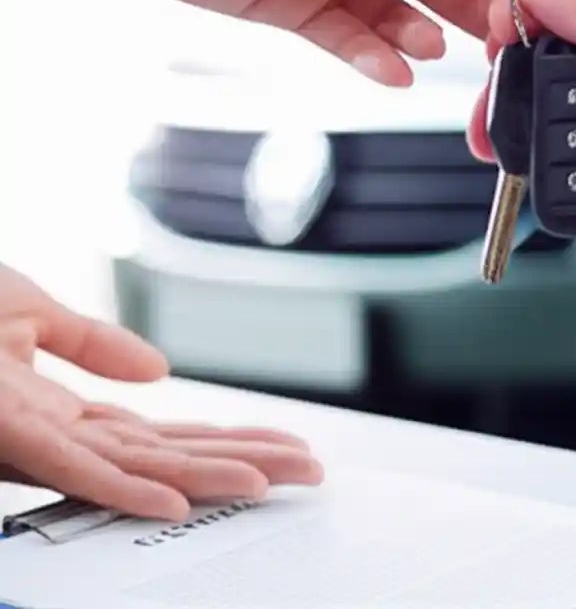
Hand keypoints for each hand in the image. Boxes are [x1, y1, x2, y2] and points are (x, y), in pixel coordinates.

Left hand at [0, 264, 321, 521]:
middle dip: (244, 462)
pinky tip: (177, 503)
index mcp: (52, 412)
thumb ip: (91, 340)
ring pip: (138, 468)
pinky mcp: (9, 438)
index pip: (161, 435)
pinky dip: (130, 491)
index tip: (283, 442)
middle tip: (308, 469)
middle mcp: (50, 436)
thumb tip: (158, 368)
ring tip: (268, 485)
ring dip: (208, 480)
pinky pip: (75, 471)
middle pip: (168, 457)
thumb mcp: (25, 309)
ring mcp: (29, 441)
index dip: (228, 440)